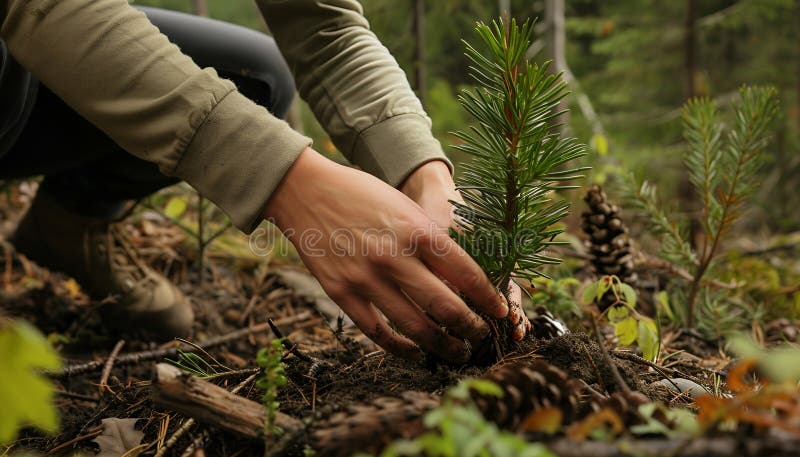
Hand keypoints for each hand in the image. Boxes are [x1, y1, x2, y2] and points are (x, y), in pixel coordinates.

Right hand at [264, 148, 509, 362]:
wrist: (307, 191)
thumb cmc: (363, 194)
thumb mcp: (406, 207)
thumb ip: (432, 241)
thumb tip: (462, 279)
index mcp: (417, 230)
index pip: (467, 274)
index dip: (489, 298)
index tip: (499, 312)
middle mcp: (394, 256)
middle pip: (446, 306)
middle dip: (471, 328)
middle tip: (482, 337)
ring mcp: (366, 277)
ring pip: (414, 326)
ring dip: (441, 345)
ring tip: (456, 352)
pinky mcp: (342, 292)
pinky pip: (377, 331)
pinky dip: (400, 347)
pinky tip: (415, 351)